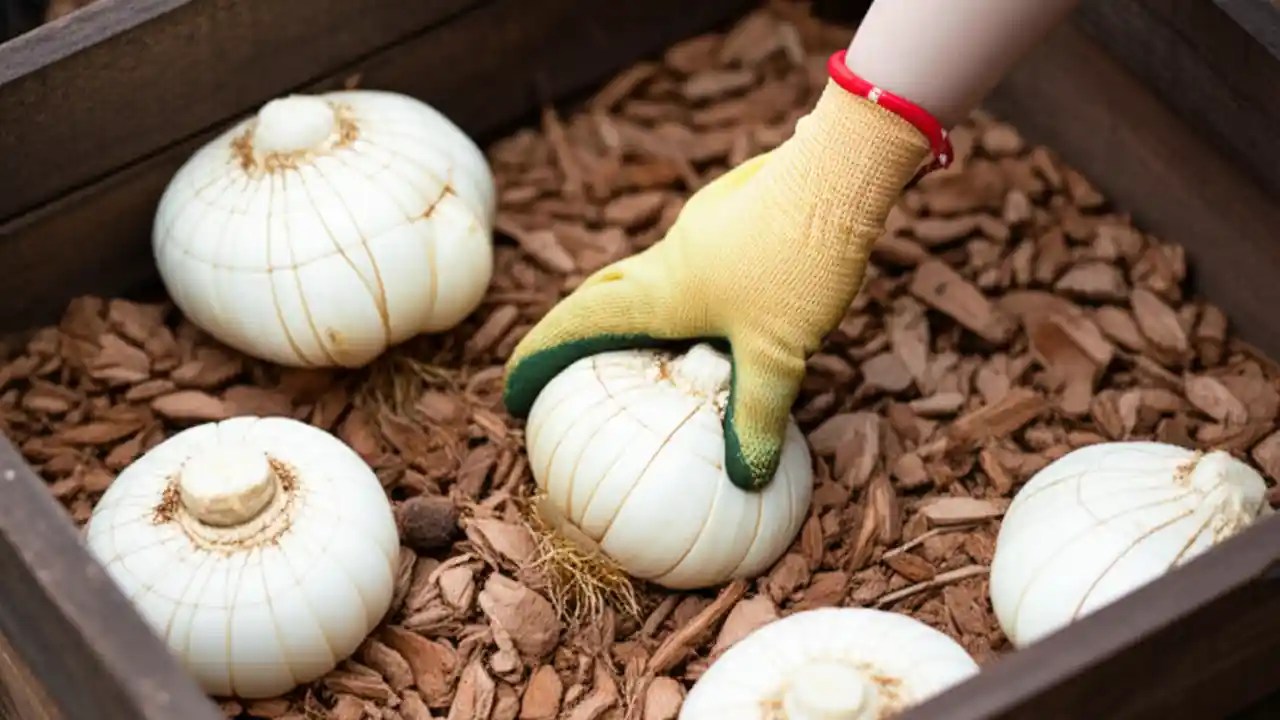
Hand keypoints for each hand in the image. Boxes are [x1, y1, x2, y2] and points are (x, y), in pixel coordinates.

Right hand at [503, 76, 929, 490]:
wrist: (840, 170)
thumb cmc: (802, 263)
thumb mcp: (781, 354)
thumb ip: (758, 414)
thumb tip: (745, 475)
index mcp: (661, 293)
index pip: (579, 324)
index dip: (539, 358)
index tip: (513, 389)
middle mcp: (668, 259)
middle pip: (602, 293)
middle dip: (576, 331)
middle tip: (567, 368)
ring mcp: (699, 233)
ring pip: (647, 276)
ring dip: (632, 310)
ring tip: (644, 350)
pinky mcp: (730, 219)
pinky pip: (686, 266)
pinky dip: (679, 297)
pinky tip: (719, 315)